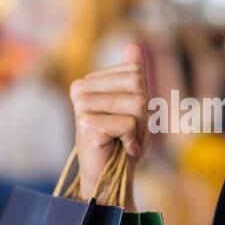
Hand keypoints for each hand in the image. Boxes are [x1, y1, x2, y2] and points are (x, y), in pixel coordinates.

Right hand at [69, 42, 148, 201]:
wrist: (109, 179)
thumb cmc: (121, 144)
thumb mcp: (134, 106)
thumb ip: (133, 76)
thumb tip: (133, 45)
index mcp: (89, 81)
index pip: (135, 72)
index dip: (144, 98)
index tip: (132, 120)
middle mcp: (80, 89)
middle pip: (137, 84)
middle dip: (144, 113)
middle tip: (131, 133)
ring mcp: (81, 106)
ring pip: (136, 104)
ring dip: (140, 129)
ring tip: (126, 141)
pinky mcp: (86, 124)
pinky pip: (129, 123)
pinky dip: (134, 140)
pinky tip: (122, 149)